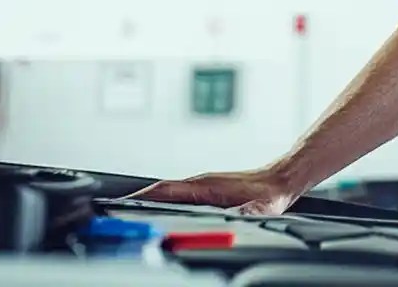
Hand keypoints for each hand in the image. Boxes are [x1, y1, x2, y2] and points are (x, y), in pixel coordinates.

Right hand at [123, 167, 300, 216]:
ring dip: (149, 201)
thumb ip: (246, 213)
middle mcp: (201, 183)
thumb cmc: (270, 192)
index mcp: (206, 185)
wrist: (282, 179)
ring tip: (130, 214)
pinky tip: (160, 214)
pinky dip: (162, 202)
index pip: (166, 189)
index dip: (142, 197)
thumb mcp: (259, 207)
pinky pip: (177, 195)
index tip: (122, 203)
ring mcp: (203, 186)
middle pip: (161, 191)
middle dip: (137, 200)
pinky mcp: (208, 191)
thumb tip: (237, 218)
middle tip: (115, 211)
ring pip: (168, 192)